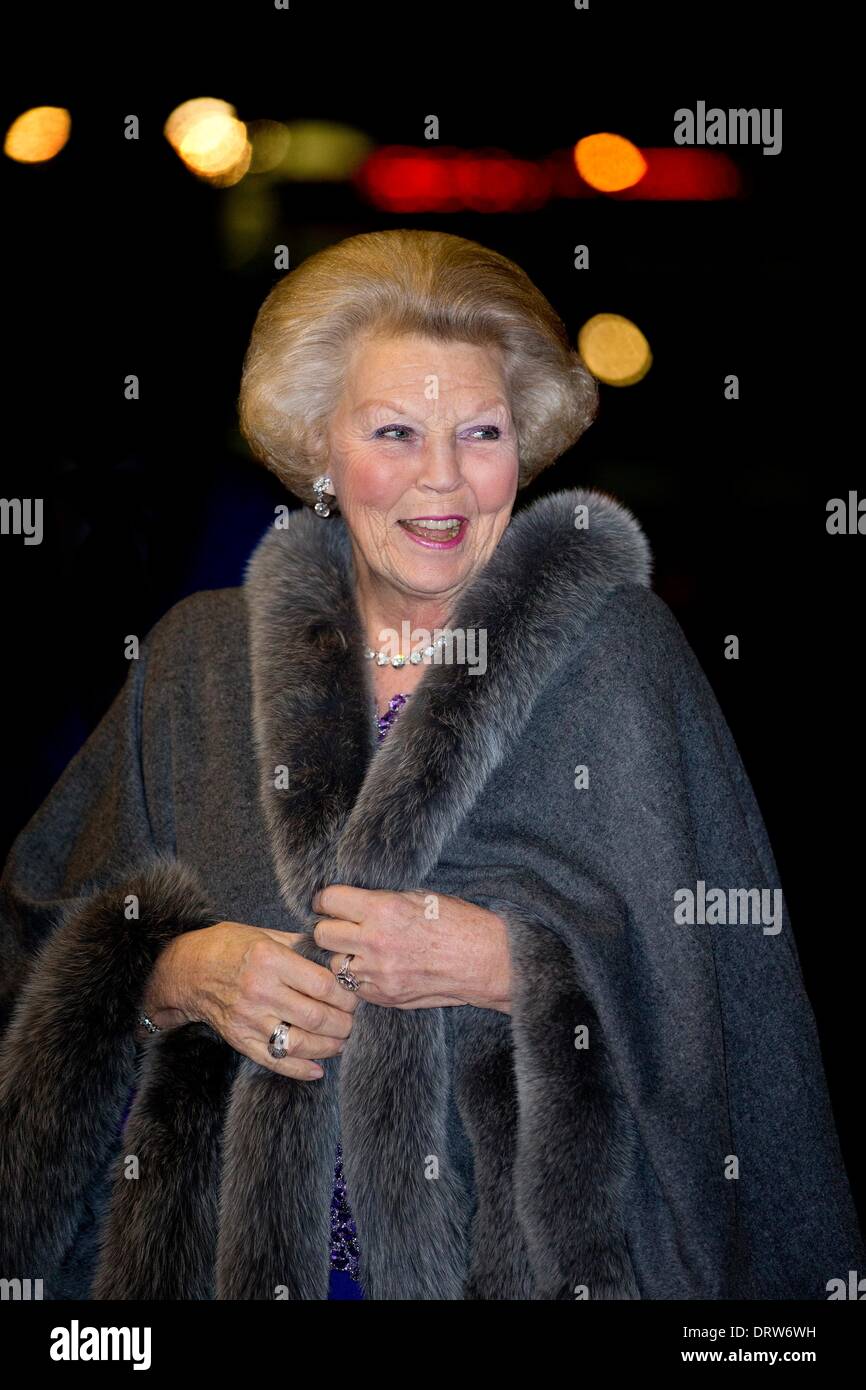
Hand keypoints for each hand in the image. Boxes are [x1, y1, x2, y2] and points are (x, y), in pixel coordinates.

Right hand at [140, 921, 359, 1078]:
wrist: (187, 971)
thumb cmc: (228, 947)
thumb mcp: (265, 934)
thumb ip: (300, 946)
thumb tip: (334, 954)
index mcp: (270, 960)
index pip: (322, 984)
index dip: (345, 995)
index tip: (354, 997)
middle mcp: (260, 991)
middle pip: (316, 1016)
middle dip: (343, 1023)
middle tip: (352, 1022)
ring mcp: (249, 1019)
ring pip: (300, 1043)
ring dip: (328, 1047)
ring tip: (340, 1041)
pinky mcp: (240, 1040)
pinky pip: (275, 1061)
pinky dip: (300, 1070)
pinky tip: (318, 1069)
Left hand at [311, 885, 511, 1012]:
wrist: (483, 960)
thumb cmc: (457, 922)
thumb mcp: (418, 897)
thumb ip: (381, 900)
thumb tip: (353, 901)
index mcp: (383, 908)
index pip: (329, 901)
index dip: (326, 900)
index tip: (327, 903)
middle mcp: (375, 941)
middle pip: (323, 935)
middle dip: (329, 928)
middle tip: (340, 926)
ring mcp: (378, 974)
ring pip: (335, 965)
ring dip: (343, 956)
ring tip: (360, 950)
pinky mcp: (384, 997)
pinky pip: (354, 988)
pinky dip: (359, 979)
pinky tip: (376, 969)